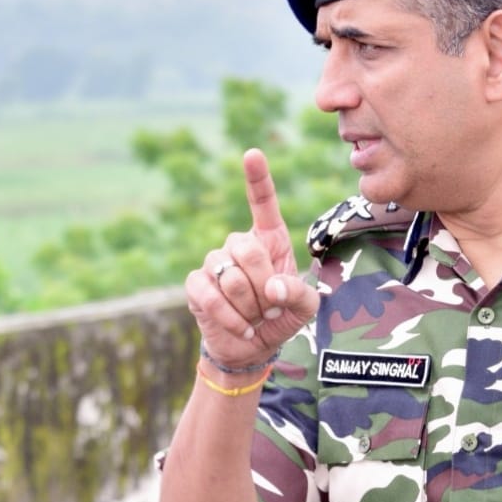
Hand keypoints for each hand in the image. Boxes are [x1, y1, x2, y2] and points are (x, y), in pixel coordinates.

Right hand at [186, 149, 319, 366]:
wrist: (253, 346)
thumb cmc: (281, 317)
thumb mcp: (305, 307)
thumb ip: (298, 293)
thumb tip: (271, 288)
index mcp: (269, 239)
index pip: (262, 204)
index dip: (257, 179)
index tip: (252, 155)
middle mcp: (239, 244)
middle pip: (248, 249)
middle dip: (264, 285)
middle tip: (271, 307)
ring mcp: (214, 262)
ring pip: (231, 277)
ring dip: (250, 306)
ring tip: (256, 317)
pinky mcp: (196, 285)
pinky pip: (210, 296)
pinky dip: (231, 317)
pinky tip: (242, 328)